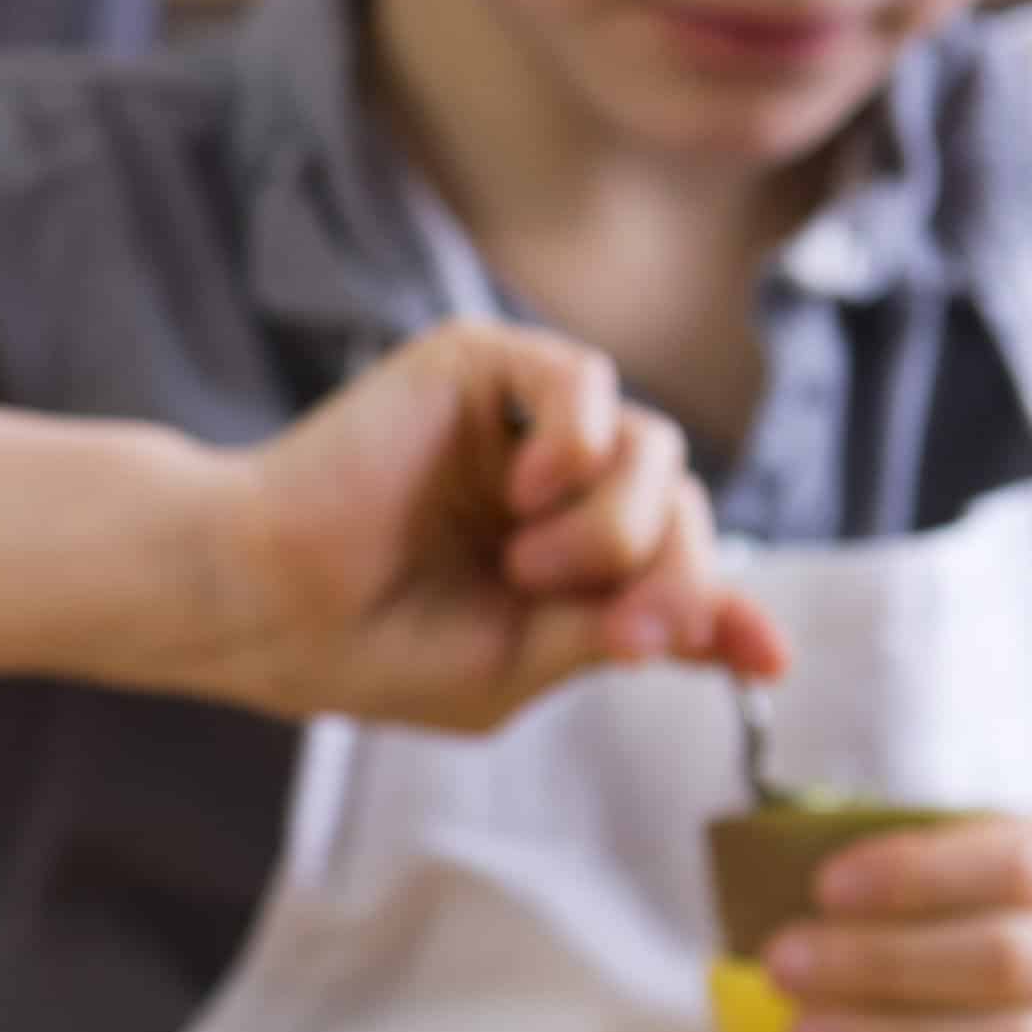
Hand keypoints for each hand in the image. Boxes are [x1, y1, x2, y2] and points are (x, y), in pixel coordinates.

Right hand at [186, 322, 786, 732]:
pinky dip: (579, 441)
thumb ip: (631, 633)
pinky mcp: (479, 367)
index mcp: (559, 559)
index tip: (765, 660)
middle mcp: (550, 483)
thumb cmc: (371, 645)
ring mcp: (518, 424)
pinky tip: (526, 492)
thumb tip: (755, 641)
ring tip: (530, 566)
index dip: (724, 603)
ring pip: (653, 446)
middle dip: (670, 576)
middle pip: (680, 504)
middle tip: (620, 632)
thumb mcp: (525, 664)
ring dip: (616, 525)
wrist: (265, 603)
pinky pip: (584, 380)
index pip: (676, 562)